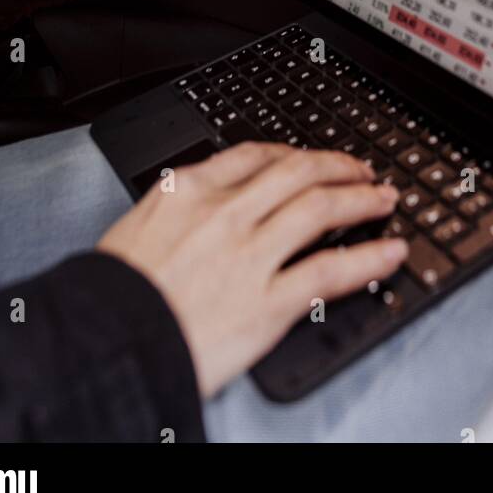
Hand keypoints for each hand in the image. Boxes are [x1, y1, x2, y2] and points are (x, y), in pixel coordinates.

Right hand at [97, 141, 405, 397]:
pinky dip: (369, 258)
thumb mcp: (138, 225)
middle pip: (299, 172)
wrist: (103, 340)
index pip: (257, 154)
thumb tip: (204, 199)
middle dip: (340, 166)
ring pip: (322, 209)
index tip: (312, 158)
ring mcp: (250, 255)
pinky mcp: (267, 302)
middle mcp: (226, 213)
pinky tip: (390, 252)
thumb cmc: (114, 292)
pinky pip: (331, 272)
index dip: (297, 153)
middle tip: (364, 171)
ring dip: (363, 200)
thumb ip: (179, 207)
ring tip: (385, 200)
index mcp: (190, 189)